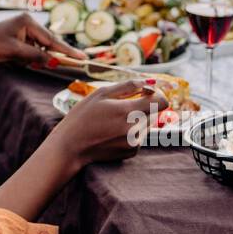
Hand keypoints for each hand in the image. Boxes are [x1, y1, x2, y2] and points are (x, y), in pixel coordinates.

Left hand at [0, 11, 86, 67]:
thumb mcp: (14, 52)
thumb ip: (35, 56)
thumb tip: (52, 61)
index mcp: (28, 22)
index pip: (52, 40)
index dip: (67, 51)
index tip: (82, 58)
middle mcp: (28, 23)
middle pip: (45, 44)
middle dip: (41, 57)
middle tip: (36, 62)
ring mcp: (23, 29)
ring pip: (37, 50)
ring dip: (29, 59)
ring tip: (12, 58)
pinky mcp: (18, 37)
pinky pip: (29, 50)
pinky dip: (24, 58)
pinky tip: (12, 58)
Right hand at [50, 81, 168, 168]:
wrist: (70, 146)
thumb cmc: (82, 116)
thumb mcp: (101, 94)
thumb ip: (128, 86)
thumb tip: (150, 82)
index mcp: (128, 111)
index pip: (162, 101)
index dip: (157, 94)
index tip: (146, 93)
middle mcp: (135, 128)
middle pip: (154, 112)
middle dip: (143, 106)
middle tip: (122, 106)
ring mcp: (135, 142)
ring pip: (147, 124)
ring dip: (137, 119)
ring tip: (113, 121)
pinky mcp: (132, 151)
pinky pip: (140, 136)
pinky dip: (131, 131)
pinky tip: (112, 132)